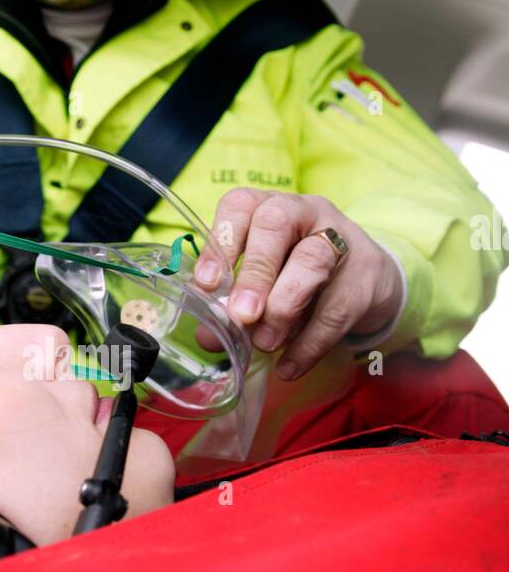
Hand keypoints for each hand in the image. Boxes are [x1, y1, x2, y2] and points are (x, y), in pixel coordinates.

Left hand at [194, 188, 403, 378]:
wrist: (366, 281)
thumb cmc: (297, 274)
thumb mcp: (261, 283)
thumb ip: (231, 303)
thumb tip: (208, 336)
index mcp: (268, 207)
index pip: (241, 205)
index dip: (221, 241)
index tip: (207, 283)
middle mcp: (304, 212)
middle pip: (276, 225)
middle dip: (254, 272)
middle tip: (241, 314)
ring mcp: (340, 240)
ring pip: (311, 261)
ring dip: (283, 307)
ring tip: (264, 343)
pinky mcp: (364, 278)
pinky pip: (335, 310)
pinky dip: (309, 344)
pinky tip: (289, 367)